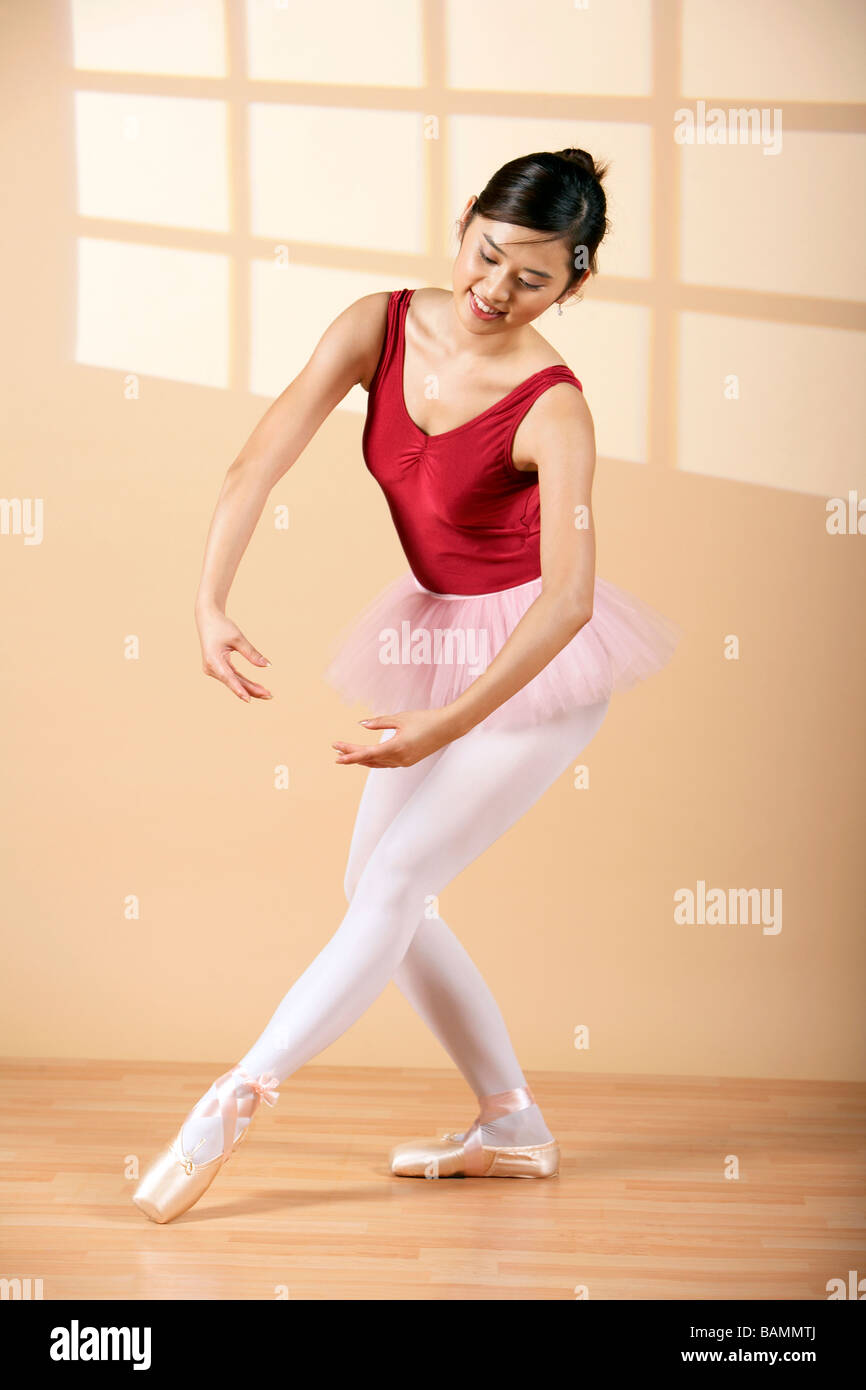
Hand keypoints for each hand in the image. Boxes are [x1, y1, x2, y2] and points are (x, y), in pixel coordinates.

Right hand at [196, 606, 271, 702]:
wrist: (207, 619)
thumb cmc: (221, 626)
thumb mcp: (238, 639)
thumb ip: (252, 653)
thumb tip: (267, 665)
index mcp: (214, 660)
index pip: (229, 678)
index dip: (239, 689)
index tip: (248, 700)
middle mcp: (211, 668)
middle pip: (234, 682)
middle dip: (251, 690)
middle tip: (269, 695)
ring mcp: (213, 669)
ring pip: (234, 681)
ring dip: (249, 688)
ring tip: (266, 693)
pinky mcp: (216, 668)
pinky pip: (231, 677)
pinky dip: (243, 682)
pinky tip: (256, 688)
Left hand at [332, 709, 457, 767]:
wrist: (448, 727)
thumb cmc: (425, 719)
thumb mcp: (400, 718)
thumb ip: (379, 722)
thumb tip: (362, 724)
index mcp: (396, 747)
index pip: (367, 753)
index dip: (350, 754)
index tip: (337, 754)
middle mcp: (399, 758)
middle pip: (369, 759)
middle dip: (351, 756)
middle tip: (336, 751)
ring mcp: (404, 762)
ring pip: (377, 764)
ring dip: (361, 760)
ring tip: (346, 755)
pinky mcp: (408, 761)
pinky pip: (386, 763)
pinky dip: (374, 761)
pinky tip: (367, 757)